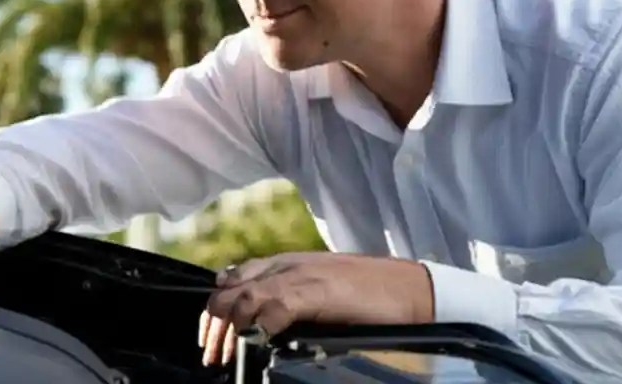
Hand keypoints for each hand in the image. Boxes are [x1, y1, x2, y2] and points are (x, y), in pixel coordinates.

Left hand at [200, 252, 433, 365]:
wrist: (411, 290)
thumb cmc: (371, 296)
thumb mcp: (319, 295)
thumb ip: (290, 301)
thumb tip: (263, 328)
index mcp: (284, 265)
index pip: (232, 280)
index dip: (215, 311)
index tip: (210, 340)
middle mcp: (285, 266)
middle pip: (229, 290)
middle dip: (213, 325)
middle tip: (211, 355)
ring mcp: (299, 276)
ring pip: (242, 297)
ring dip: (227, 331)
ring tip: (223, 357)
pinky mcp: (315, 290)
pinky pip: (273, 305)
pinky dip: (257, 326)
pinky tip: (254, 343)